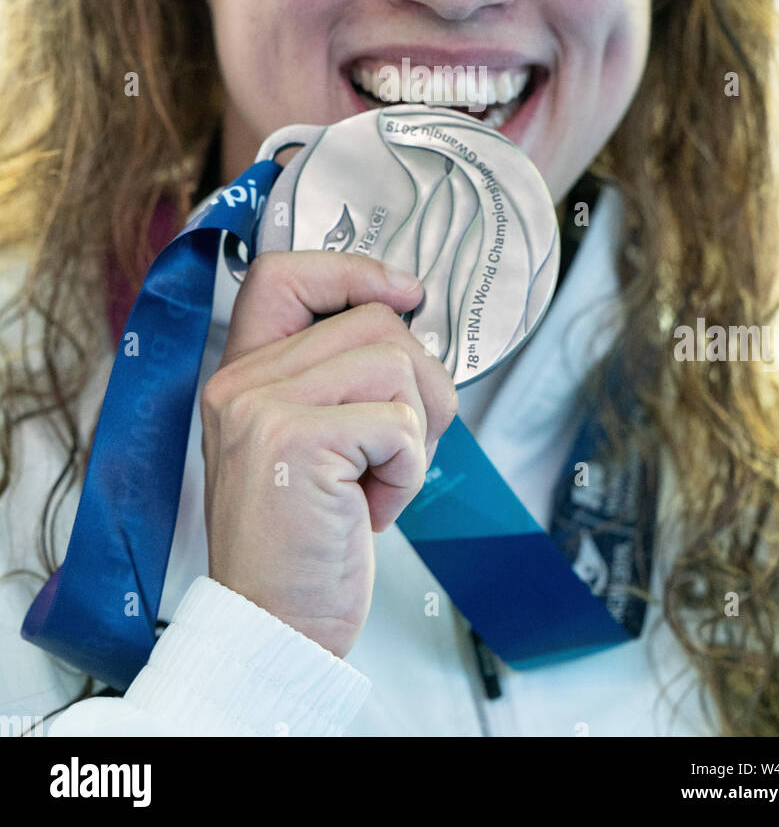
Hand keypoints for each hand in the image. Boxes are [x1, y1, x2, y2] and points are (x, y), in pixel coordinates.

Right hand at [201, 250, 457, 657]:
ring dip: (415, 432)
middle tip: (395, 449)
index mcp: (242, 376)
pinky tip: (372, 508)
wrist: (274, 626)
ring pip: (396, 364)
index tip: (403, 294)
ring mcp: (263, 409)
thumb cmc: (302, 543)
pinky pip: (399, 423)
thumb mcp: (308, 442)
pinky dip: (408, 471)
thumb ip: (336, 377)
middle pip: (374, 321)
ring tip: (376, 481)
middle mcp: (241, 383)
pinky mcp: (296, 442)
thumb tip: (407, 314)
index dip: (353, 270)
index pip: (283, 274)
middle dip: (419, 384)